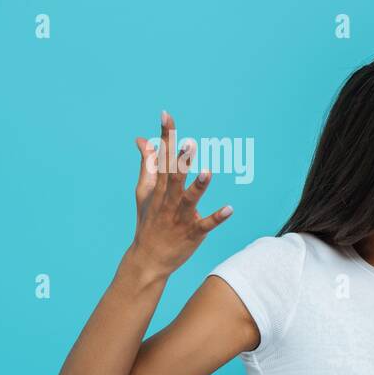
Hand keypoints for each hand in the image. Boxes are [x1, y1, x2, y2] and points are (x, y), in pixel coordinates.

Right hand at [129, 110, 232, 277]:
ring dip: (198, 186)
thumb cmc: (149, 222)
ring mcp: (180, 217)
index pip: (161, 158)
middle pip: (174, 177)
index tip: (166, 115)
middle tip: (188, 143)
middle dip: (180, 161)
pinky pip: (206, 224)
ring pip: (189, 199)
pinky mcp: (193, 233)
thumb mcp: (144, 192)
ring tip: (208, 172)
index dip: (165, 137)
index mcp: (158, 188)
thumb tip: (143, 140)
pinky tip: (230, 209)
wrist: (148, 258)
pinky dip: (217, 217)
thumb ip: (148, 165)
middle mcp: (167, 200)